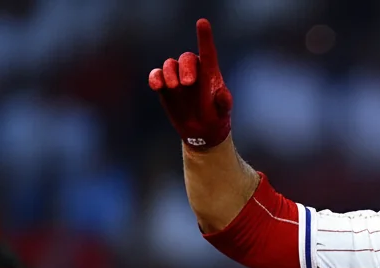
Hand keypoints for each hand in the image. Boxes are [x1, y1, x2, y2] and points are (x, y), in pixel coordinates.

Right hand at [149, 18, 232, 148]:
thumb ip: (225, 102)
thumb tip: (221, 94)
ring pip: (170, 65)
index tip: (202, 23)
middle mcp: (193, 71)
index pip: (207, 51)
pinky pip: (156, 76)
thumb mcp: (224, 112)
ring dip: (170, 73)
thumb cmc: (217, 118)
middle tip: (187, 84)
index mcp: (209, 73)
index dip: (204, 37)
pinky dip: (155, 78)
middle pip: (186, 58)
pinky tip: (157, 86)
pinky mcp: (165, 87)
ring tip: (174, 87)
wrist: (202, 132)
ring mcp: (177, 78)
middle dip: (185, 68)